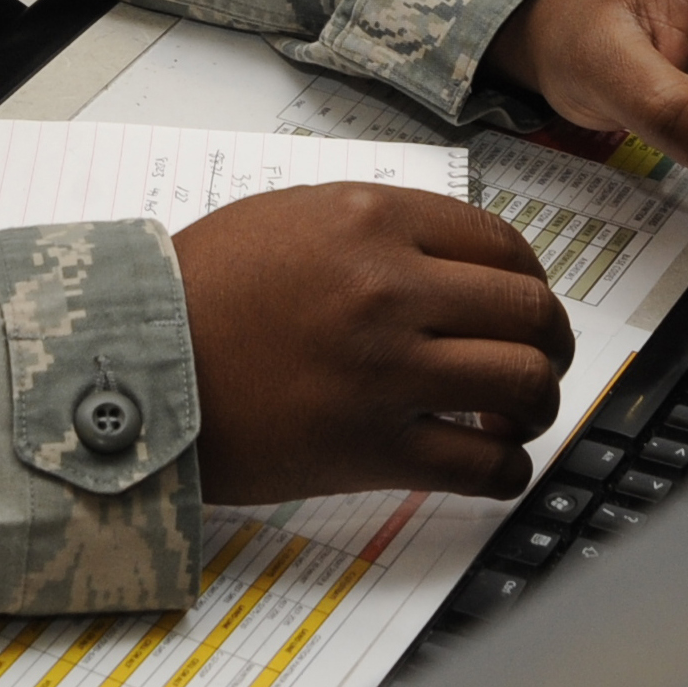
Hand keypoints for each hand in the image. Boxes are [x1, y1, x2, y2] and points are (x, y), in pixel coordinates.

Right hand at [174, 184, 573, 503]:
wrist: (137, 370)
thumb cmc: (200, 292)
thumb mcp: (290, 217)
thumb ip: (376, 226)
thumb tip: (452, 256)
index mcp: (373, 220)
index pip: (505, 245)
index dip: (531, 280)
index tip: (524, 303)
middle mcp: (391, 289)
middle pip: (531, 313)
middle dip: (550, 342)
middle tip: (539, 360)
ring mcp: (387, 372)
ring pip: (525, 384)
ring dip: (538, 404)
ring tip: (516, 415)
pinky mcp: (373, 450)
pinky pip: (486, 466)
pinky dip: (507, 469)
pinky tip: (491, 461)